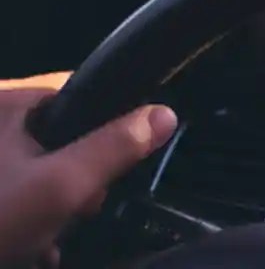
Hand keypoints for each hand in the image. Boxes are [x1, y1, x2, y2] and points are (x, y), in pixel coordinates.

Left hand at [0, 72, 176, 267]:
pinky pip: (11, 194)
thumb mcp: (62, 185)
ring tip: (47, 241)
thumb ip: (115, 148)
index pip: (77, 100)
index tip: (105, 177)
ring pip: (32, 172)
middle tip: (72, 215)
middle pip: (55, 140)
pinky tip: (29, 248)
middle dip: (72, 182)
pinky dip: (21, 219)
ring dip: (47, 207)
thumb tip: (165, 113)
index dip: (104, 134)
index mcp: (6, 104)